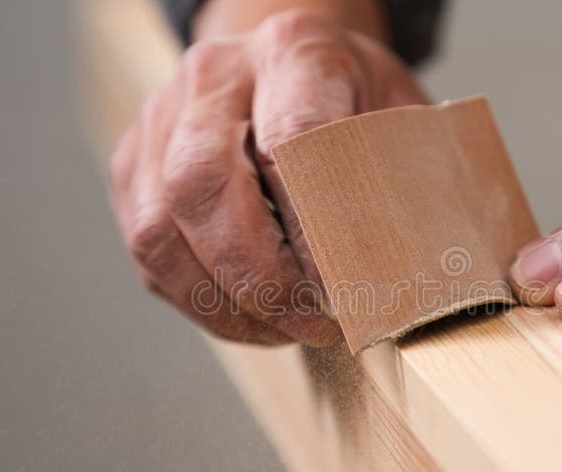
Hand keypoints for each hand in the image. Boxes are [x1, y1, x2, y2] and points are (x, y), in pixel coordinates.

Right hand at [109, 10, 427, 344]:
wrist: (283, 67)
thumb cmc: (351, 102)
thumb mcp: (402, 121)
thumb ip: (414, 184)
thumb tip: (429, 277)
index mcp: (294, 51)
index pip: (291, 139)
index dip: (313, 230)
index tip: (342, 289)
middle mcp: (214, 76)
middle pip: (203, 182)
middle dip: (258, 277)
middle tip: (310, 323)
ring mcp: (160, 118)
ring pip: (160, 228)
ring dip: (225, 301)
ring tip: (282, 330)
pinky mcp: (131, 165)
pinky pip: (148, 252)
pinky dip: (199, 300)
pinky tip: (247, 316)